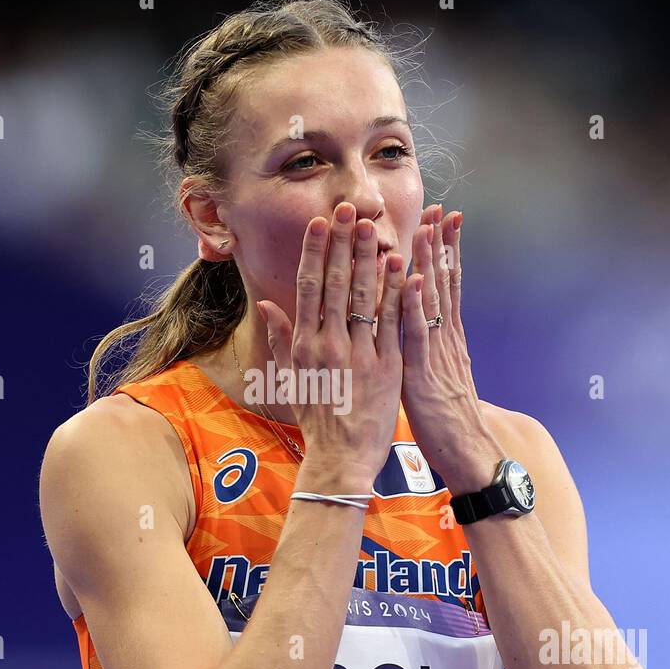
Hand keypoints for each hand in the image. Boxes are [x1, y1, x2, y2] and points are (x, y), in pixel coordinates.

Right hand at [257, 202, 407, 484]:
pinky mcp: (387, 368)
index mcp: (304, 345)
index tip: (320, 223)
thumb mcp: (290, 381)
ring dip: (368, 257)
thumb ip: (280, 340)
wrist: (340, 460)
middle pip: (335, 282)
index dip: (314, 251)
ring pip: (364, 296)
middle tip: (348, 208)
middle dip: (342, 242)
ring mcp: (359, 355)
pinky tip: (401, 265)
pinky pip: (393, 323)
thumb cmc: (316, 422)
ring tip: (372, 225)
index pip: (308, 287)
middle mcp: (329, 344)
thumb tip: (269, 305)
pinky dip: (397, 292)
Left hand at [400, 205, 503, 490]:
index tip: (443, 220)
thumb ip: (428, 351)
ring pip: (433, 300)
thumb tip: (422, 333)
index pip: (445, 287)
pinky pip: (419, 334)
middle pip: (444, 283)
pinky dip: (415, 306)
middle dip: (442, 245)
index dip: (445, 253)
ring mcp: (438, 353)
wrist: (466, 453)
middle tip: (442, 209)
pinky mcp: (425, 372)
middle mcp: (446, 340)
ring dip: (431, 263)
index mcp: (445, 340)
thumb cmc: (445, 421)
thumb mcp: (435, 378)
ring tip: (430, 228)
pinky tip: (412, 280)